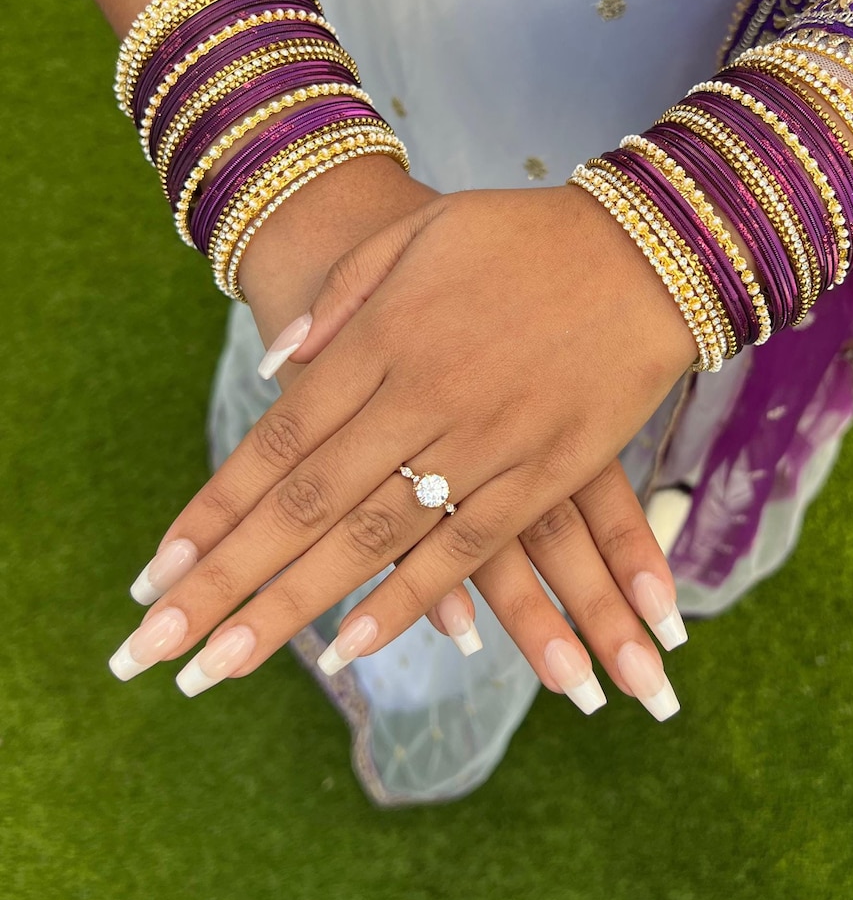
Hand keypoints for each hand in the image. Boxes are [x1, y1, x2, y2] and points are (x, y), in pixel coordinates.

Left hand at [113, 186, 694, 715]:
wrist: (652, 245)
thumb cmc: (525, 235)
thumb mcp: (419, 238)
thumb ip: (344, 300)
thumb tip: (277, 364)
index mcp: (382, 340)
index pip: (275, 444)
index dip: (213, 514)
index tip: (154, 577)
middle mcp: (420, 398)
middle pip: (305, 507)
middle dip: (225, 585)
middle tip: (157, 651)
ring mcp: (485, 441)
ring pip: (372, 542)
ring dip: (293, 608)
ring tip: (225, 664)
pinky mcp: (546, 471)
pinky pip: (466, 549)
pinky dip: (408, 601)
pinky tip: (350, 648)